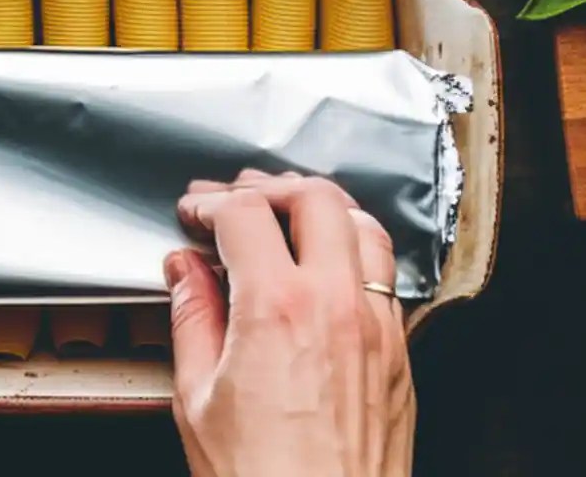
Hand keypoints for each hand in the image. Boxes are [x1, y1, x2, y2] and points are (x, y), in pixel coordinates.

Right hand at [165, 170, 415, 476]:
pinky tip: (329, 266)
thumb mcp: (198, 398)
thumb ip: (192, 318)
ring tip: (288, 216)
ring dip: (321, 208)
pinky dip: (355, 250)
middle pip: (314, 198)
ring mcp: (377, 325)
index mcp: (278, 308)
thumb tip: (185, 272)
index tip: (194, 214)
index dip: (210, 203)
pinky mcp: (400, 351)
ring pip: (364, 225)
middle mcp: (337, 304)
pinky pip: (386, 273)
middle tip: (236, 199)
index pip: (245, 214)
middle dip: (268, 187)